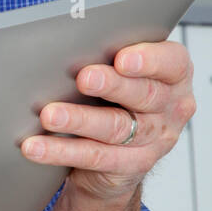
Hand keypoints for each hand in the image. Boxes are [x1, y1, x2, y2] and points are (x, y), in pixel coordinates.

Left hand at [21, 39, 196, 201]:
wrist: (121, 155)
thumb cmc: (119, 98)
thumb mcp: (123, 73)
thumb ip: (108, 57)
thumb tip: (68, 45)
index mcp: (173, 76)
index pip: (172, 63)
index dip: (149, 60)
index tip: (122, 58)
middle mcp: (169, 107)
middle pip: (144, 95)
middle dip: (112, 86)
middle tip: (84, 78)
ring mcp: (154, 140)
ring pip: (116, 127)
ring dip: (80, 120)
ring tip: (50, 115)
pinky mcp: (132, 165)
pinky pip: (94, 157)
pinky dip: (62, 151)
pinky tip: (38, 146)